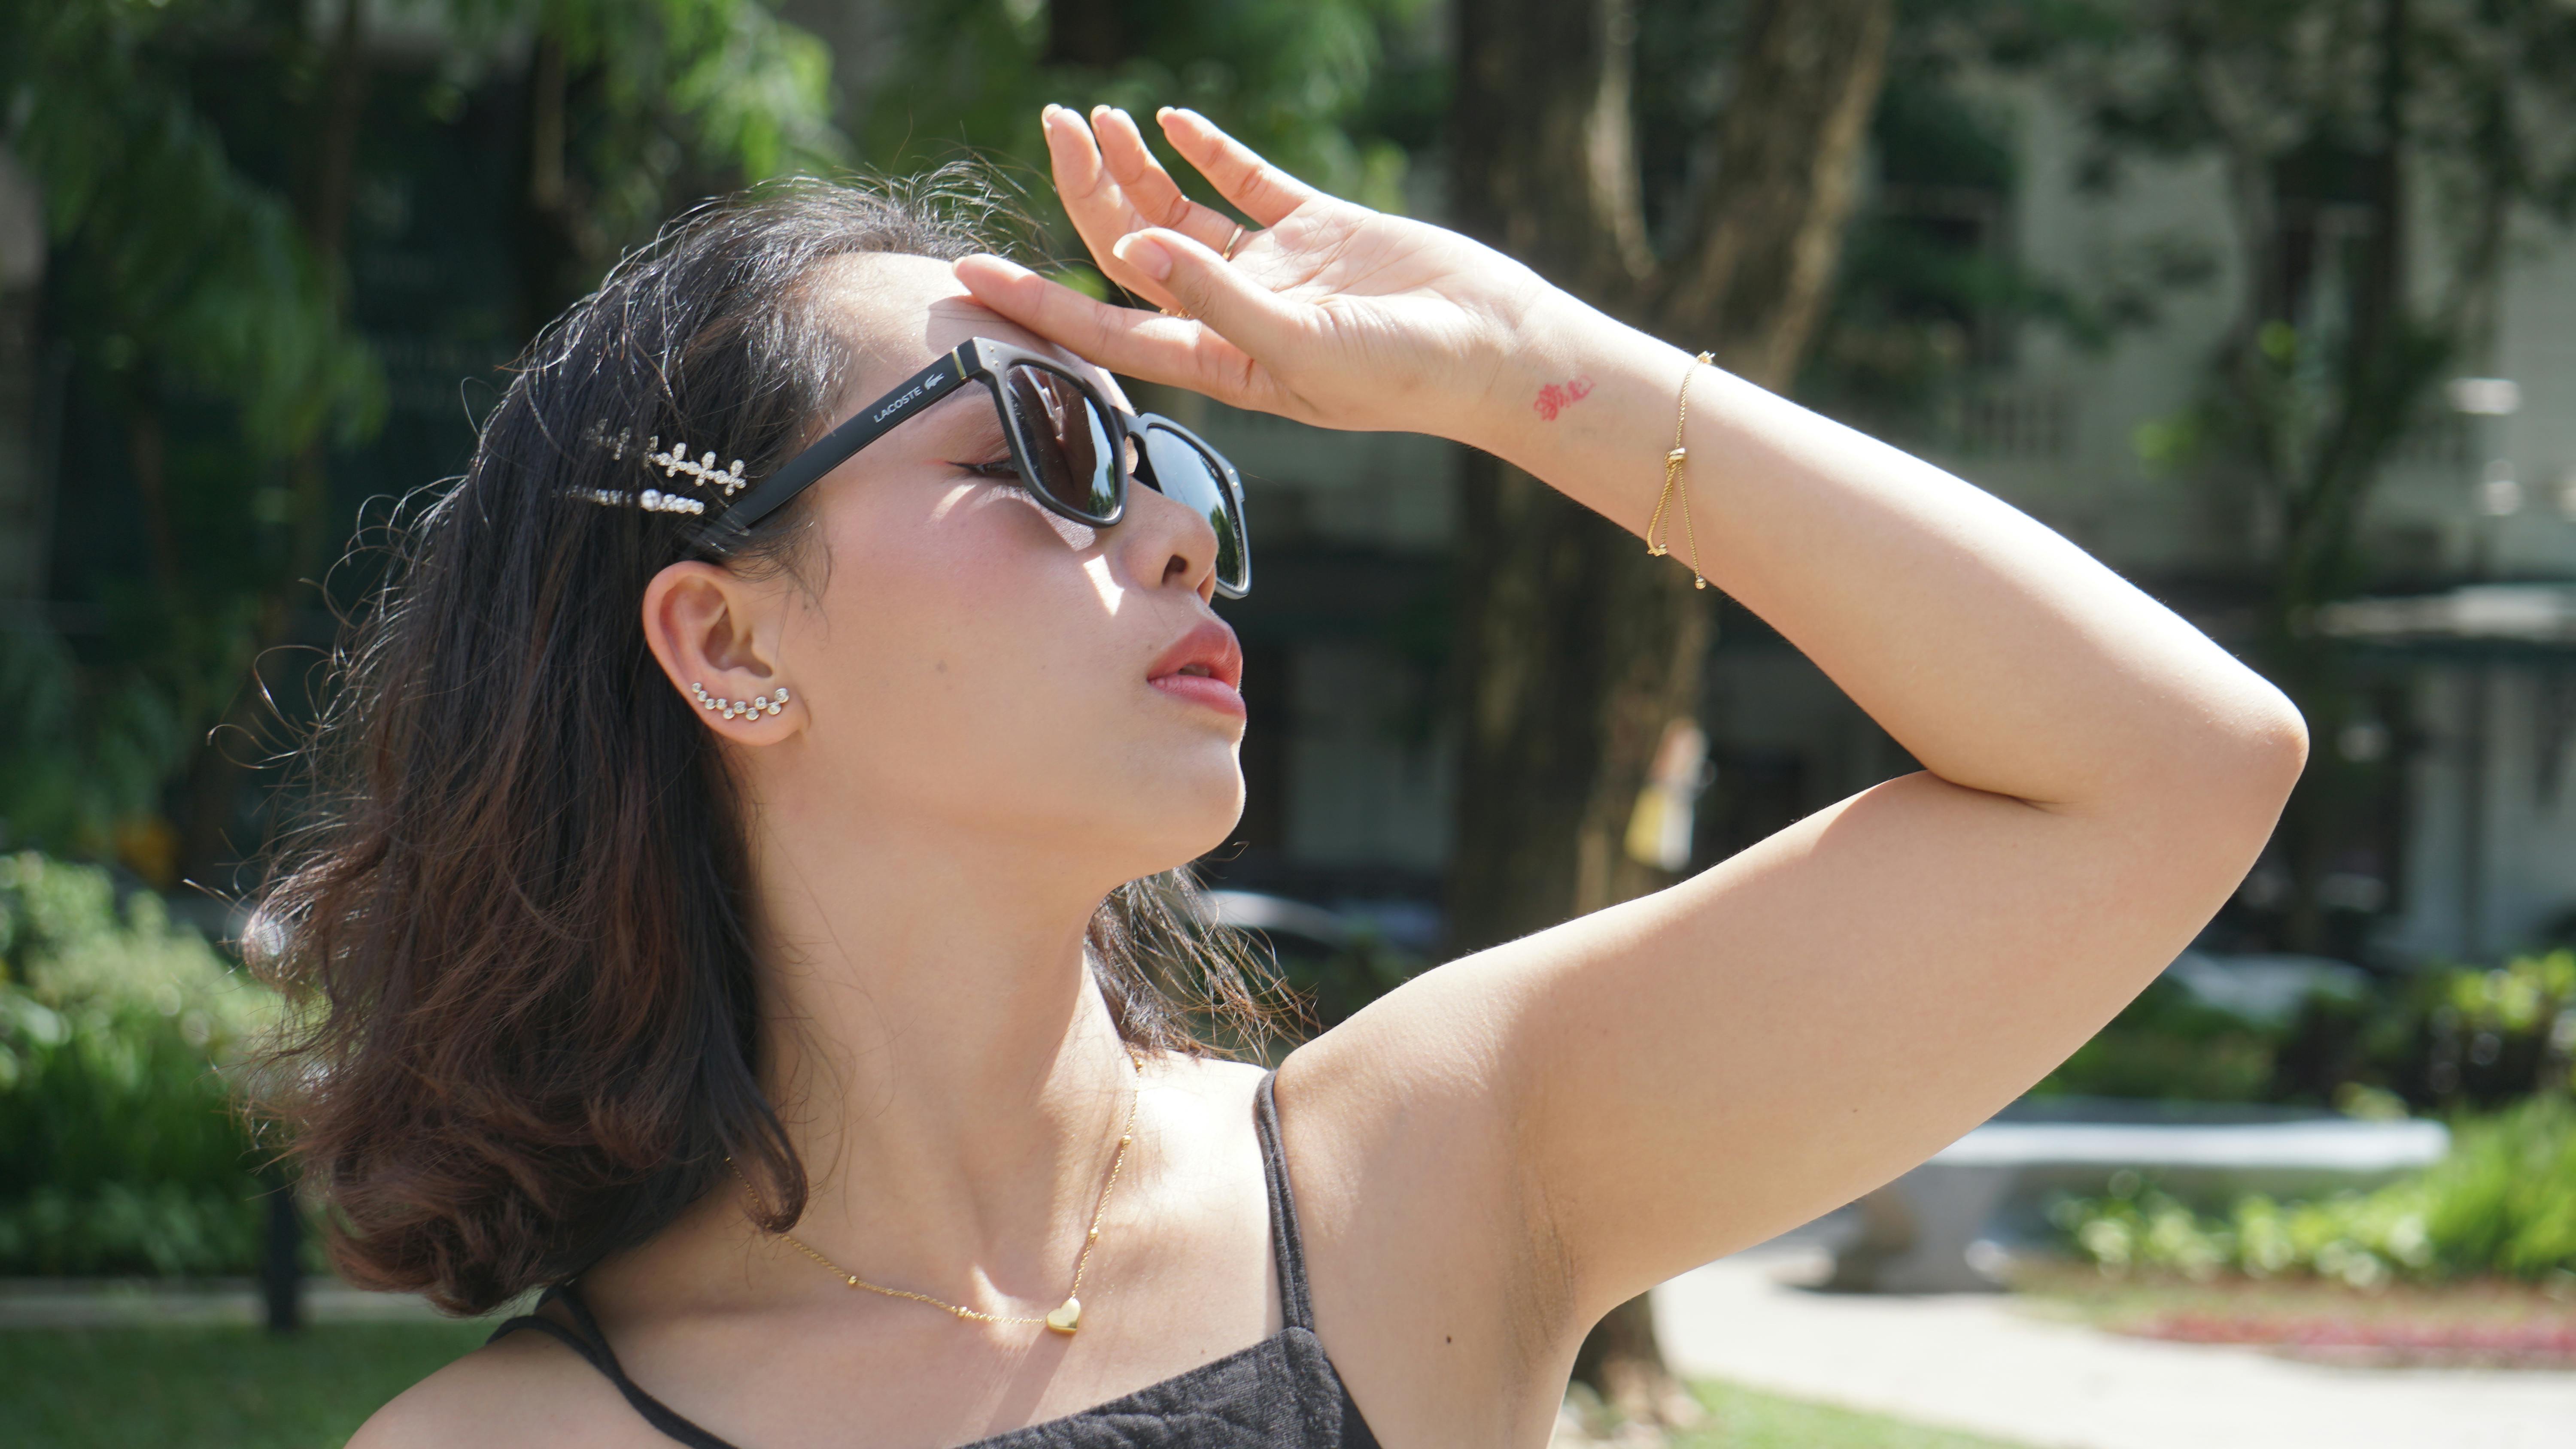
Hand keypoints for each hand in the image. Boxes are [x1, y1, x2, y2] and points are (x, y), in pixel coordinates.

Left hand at [952, 105, 1555, 442]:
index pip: (1107, 327)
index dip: (1039, 301)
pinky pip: (1246, 184)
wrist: (1496, 349)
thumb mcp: (1301, 347)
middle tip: (1057, 128)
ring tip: (1095, 115)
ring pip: (1180, 210)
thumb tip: (1138, 249)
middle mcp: (1234, 316)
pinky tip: (1170, 120)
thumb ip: (1217, 299)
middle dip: (1086, 193)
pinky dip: (1207, 150)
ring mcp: (1275, 271)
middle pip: (1134, 251)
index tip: (973, 272)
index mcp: (1220, 361)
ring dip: (1134, 166)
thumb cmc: (1404, 374)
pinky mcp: (1318, 230)